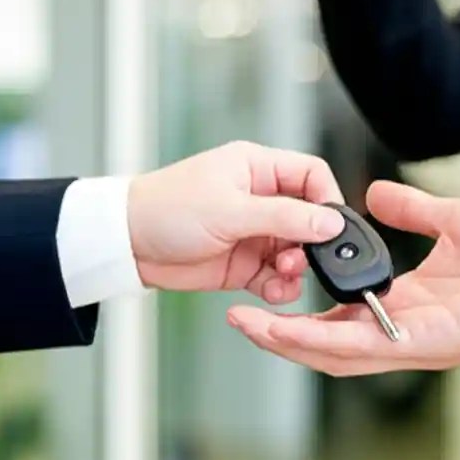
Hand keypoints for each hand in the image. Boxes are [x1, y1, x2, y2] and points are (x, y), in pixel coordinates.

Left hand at [128, 141, 345, 303]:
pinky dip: (280, 287)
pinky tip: (274, 291)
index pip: (311, 175)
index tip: (333, 226)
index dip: (327, 199)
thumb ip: (284, 216)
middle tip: (304, 257)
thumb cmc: (165, 209)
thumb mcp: (231, 209)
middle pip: (308, 219)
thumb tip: (330, 221)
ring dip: (297, 268)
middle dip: (311, 242)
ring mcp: (252, 233)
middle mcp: (260, 199)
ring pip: (296, 252)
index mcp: (257, 169)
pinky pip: (276, 277)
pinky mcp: (243, 264)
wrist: (126, 245)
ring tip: (284, 273)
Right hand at [228, 181, 459, 375]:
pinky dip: (323, 343)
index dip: (301, 310)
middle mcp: (410, 330)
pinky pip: (367, 349)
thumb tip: (378, 195)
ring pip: (338, 356)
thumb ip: (414, 211)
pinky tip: (289, 331)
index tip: (266, 287)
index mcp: (413, 303)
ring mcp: (419, 341)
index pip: (344, 317)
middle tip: (236, 317)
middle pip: (329, 345)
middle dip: (280, 335)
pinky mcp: (434, 342)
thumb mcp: (456, 219)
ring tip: (246, 325)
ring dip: (289, 343)